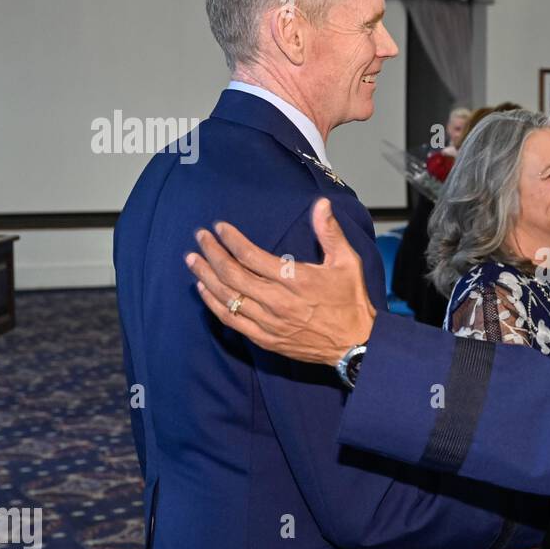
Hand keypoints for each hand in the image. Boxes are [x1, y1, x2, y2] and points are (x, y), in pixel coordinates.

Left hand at [185, 197, 374, 366]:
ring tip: (192, 260)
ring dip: (206, 277)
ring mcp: (269, 322)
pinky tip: (204, 290)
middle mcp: (277, 301)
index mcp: (295, 280)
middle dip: (211, 253)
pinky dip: (214, 304)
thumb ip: (330, 232)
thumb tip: (321, 204)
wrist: (356, 344)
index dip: (231, 239)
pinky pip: (232, 320)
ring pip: (227, 297)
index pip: (251, 255)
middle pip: (232, 274)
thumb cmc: (351, 300)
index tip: (220, 227)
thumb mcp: (347, 262)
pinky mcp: (266, 338)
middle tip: (200, 238)